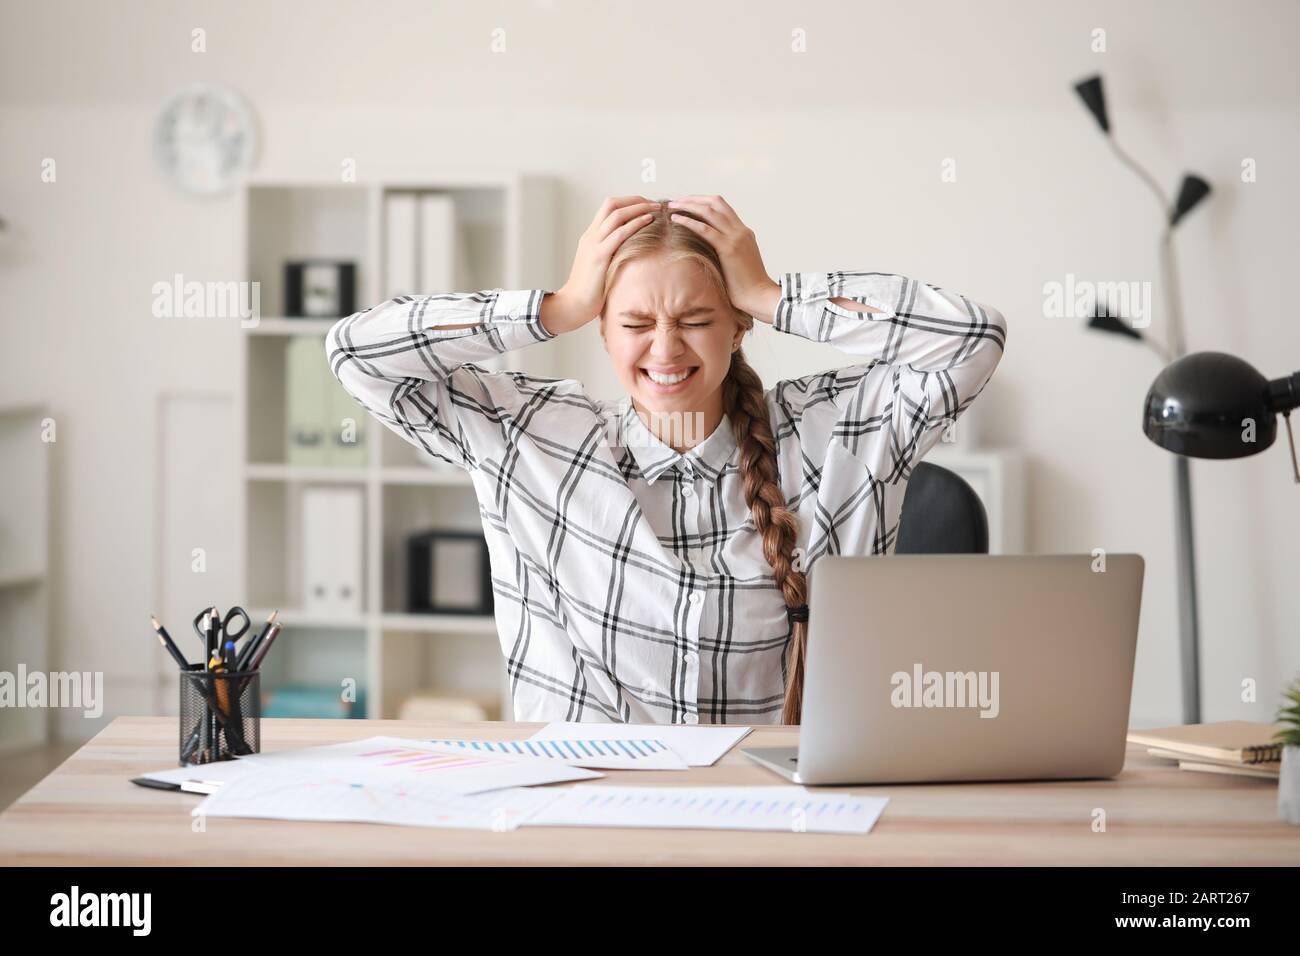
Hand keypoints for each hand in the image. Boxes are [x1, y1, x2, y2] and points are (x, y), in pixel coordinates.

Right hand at [542, 196, 659, 334]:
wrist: (573, 305)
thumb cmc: (589, 292)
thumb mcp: (601, 267)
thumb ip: (612, 256)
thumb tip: (632, 253)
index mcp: (590, 237)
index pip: (608, 209)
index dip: (629, 203)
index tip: (647, 207)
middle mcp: (591, 236)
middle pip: (612, 204)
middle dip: (635, 200)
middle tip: (654, 204)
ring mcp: (593, 244)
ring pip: (616, 214)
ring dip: (639, 207)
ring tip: (656, 208)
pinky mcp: (599, 256)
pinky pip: (619, 233)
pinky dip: (635, 223)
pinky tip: (649, 221)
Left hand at [666, 195, 779, 321]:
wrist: (760, 296)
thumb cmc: (747, 287)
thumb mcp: (737, 263)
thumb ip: (726, 253)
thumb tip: (707, 254)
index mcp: (744, 232)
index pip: (723, 208)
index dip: (704, 202)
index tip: (688, 204)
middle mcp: (741, 230)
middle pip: (716, 202)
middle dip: (695, 198)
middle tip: (677, 201)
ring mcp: (736, 237)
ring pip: (710, 210)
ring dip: (689, 205)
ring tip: (672, 206)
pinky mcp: (728, 248)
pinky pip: (704, 228)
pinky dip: (688, 221)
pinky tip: (675, 220)